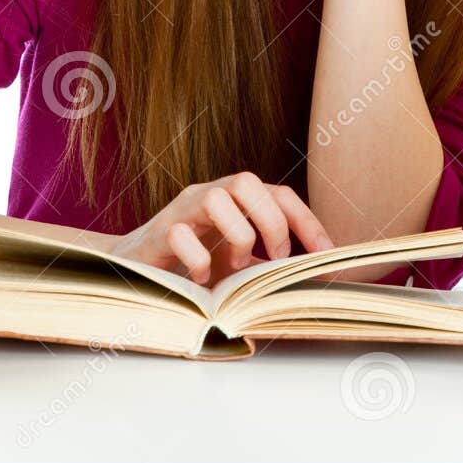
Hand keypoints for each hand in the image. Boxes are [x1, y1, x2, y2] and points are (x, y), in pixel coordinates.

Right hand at [108, 171, 334, 285]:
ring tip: (235, 266)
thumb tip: (317, 278)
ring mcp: (181, 211)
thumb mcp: (240, 264)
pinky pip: (180, 236)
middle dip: (271, 222)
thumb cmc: (195, 265)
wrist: (135, 268)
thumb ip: (270, 264)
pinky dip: (198, 262)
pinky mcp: (156, 234)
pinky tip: (202, 280)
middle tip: (276, 258)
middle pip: (247, 182)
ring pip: (215, 198)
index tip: (326, 254)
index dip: (306, 221)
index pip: (278, 192)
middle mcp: (208, 195)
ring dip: (236, 236)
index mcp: (235, 199)